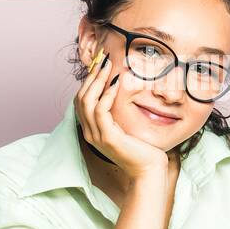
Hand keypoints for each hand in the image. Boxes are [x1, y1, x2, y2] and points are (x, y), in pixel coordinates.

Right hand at [75, 48, 169, 182]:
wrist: (148, 170)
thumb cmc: (140, 148)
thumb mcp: (124, 127)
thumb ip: (116, 113)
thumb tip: (117, 90)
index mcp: (91, 129)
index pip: (81, 100)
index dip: (88, 80)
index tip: (99, 63)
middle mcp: (89, 132)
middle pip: (81, 97)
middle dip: (91, 75)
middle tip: (103, 58)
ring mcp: (96, 136)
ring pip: (88, 102)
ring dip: (97, 80)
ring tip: (108, 66)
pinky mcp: (107, 138)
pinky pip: (101, 111)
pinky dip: (106, 95)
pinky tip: (115, 84)